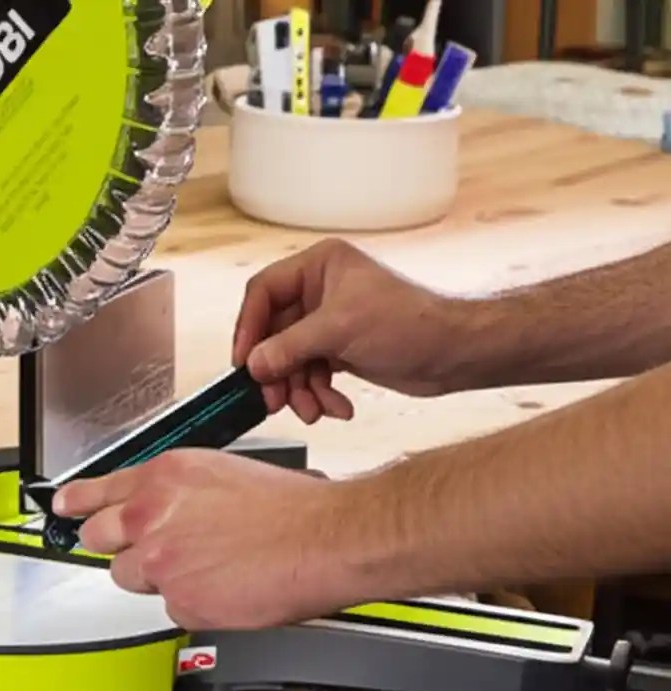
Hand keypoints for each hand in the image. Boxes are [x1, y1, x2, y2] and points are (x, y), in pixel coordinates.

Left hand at [53, 449, 363, 630]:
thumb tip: (153, 505)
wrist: (323, 537)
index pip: (96, 491)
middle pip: (98, 539)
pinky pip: (169, 607)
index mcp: (162, 476)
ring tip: (203, 565)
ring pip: (130, 577)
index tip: (60, 508)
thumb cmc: (288, 505)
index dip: (75, 503)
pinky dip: (192, 602)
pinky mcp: (180, 600)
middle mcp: (151, 515)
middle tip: (148, 548)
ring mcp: (161, 561)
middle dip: (119, 545)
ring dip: (155, 575)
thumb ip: (174, 491)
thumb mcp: (219, 472)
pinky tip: (223, 586)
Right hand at [233, 238, 464, 423]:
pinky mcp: (341, 350)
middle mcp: (320, 291)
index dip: (249, 327)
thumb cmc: (409, 323)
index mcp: (318, 267)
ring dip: (299, 390)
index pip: (264, 292)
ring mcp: (330, 323)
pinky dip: (320, 395)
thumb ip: (289, 347)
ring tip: (313, 412)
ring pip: (291, 359)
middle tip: (275, 400)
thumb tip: (252, 366)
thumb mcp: (339, 330)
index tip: (245, 363)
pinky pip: (312, 374)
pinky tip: (338, 408)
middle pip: (274, 333)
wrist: (456, 353)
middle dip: (277, 370)